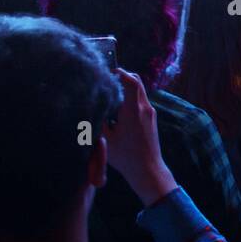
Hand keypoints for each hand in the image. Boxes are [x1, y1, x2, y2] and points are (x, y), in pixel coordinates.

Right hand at [105, 69, 176, 205]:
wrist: (148, 169)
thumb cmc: (126, 156)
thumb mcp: (105, 139)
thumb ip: (97, 121)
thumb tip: (88, 107)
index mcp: (134, 110)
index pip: (131, 81)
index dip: (120, 72)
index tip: (108, 72)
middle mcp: (145, 108)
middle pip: (137, 82)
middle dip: (123, 77)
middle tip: (107, 79)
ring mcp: (151, 113)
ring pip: (140, 91)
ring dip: (127, 88)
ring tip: (110, 94)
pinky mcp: (152, 119)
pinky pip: (141, 101)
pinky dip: (131, 98)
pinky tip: (117, 108)